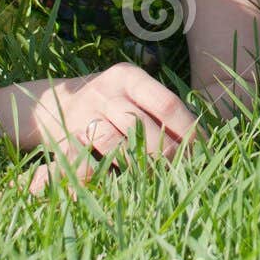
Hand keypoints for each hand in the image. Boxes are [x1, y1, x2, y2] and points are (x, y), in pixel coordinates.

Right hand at [27, 63, 200, 196]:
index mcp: (128, 77)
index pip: (165, 103)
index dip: (187, 129)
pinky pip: (90, 160)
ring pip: (116, 144)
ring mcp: (84, 115)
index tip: (203, 148)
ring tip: (161, 176)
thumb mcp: (133, 91)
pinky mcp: (67, 138)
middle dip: (167, 151)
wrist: (56, 104)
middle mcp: (105, 92)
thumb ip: (160, 107)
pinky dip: (111, 173)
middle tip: (185, 168)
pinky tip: (130, 182)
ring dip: (141, 165)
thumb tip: (203, 137)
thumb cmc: (112, 101)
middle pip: (142, 126)